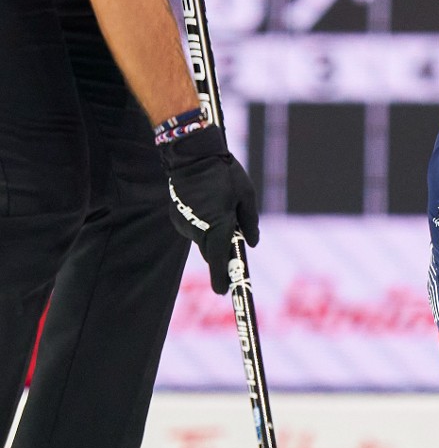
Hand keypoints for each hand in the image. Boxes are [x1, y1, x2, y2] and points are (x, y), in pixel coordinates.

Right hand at [159, 125, 259, 294]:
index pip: (219, 260)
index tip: (224, 292)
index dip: (221, 279)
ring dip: (212, 236)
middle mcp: (199, 228)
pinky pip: (193, 230)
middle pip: (212, 253)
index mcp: (218, 225)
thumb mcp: (246, 196)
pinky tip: (207, 208)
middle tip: (232, 244)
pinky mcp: (176, 217)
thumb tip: (252, 243)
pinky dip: (202, 226)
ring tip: (220, 211)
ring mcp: (184, 223)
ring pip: (202, 241)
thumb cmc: (224, 174)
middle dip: (222, 253)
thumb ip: (249, 223)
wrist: (192, 155)